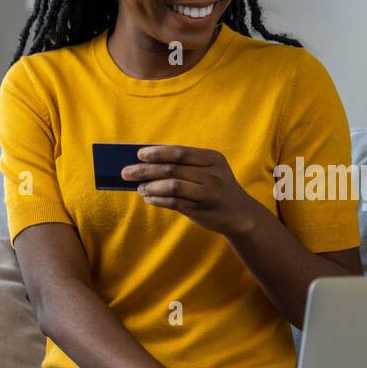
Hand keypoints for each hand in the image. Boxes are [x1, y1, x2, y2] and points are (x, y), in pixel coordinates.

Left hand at [122, 145, 260, 236]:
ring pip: (172, 186)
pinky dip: (158, 200)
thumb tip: (149, 160)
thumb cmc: (218, 187)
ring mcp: (207, 193)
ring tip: (138, 187)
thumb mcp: (210, 170)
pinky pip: (174, 203)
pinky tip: (148, 198)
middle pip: (172, 169)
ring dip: (150, 186)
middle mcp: (212, 175)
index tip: (139, 154)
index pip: (180, 153)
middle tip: (126, 172)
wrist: (240, 214)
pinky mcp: (201, 210)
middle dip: (145, 170)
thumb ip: (186, 165)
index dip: (157, 153)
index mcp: (213, 159)